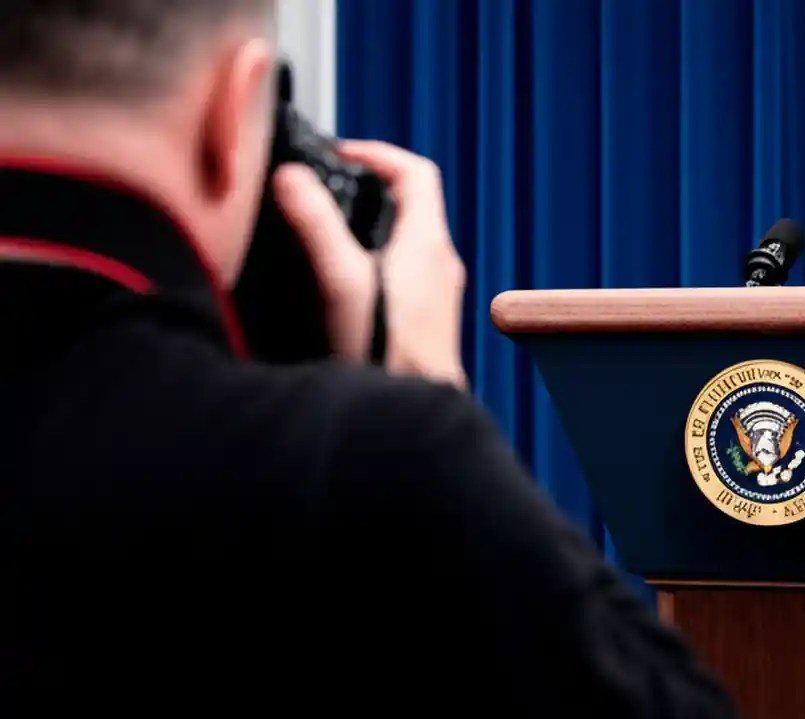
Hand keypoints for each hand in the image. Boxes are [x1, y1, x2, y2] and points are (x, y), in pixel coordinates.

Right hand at [272, 141, 467, 389]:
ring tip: (333, 227)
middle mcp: (441, 262)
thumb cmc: (388, 353)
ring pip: (411, 237)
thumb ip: (316, 226)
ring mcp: (440, 290)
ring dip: (375, 223)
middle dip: (371, 187)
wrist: (417, 407)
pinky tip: (350, 279)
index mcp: (427, 243)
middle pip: (414, 202)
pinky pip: (409, 269)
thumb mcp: (342, 280)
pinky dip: (381, 257)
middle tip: (331, 185)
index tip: (343, 153)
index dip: (378, 153)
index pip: (416, 172)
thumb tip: (291, 176)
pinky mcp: (431, 316)